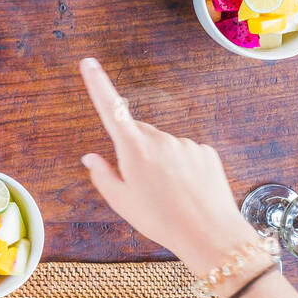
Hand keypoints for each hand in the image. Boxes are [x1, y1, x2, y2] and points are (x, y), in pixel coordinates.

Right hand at [77, 58, 258, 273]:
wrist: (209, 234)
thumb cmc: (160, 221)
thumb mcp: (121, 202)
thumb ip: (102, 175)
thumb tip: (91, 156)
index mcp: (133, 150)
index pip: (111, 109)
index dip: (98, 84)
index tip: (88, 62)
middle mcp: (160, 139)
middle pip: (139, 134)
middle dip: (135, 150)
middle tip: (140, 185)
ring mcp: (185, 144)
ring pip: (164, 146)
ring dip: (161, 162)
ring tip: (168, 194)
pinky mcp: (205, 151)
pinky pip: (186, 153)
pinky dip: (182, 167)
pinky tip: (187, 190)